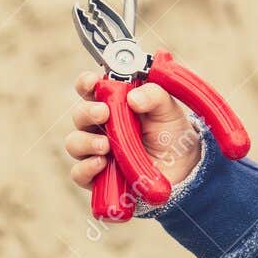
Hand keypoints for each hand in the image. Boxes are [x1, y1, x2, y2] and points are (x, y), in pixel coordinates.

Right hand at [65, 71, 201, 193]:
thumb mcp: (168, 110)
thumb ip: (155, 96)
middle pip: (80, 115)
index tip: (92, 81)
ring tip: (105, 145)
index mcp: (113, 103)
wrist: (183, 168)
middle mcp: (100, 126)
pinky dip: (86, 167)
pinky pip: (79, 172)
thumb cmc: (170, 133)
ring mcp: (96, 151)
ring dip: (86, 141)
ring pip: (74, 143)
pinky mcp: (97, 176)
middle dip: (88, 112)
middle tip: (103, 113)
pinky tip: (101, 163)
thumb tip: (133, 97)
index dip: (86, 83)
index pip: (90, 89)